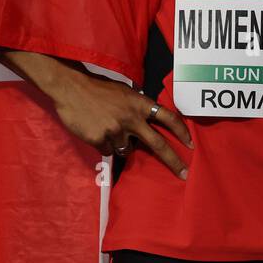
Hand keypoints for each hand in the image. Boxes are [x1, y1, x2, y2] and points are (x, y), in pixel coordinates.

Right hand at [51, 71, 192, 178]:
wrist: (71, 88)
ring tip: (109, 130)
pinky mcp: (100, 139)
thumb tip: (149, 122)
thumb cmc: (99, 88)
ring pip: (127, 150)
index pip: (168, 118)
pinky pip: (107, 150)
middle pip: (158, 144)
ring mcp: (116, 130)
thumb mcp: (125, 92)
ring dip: (122, 145)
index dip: (182, 131)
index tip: (191, 144)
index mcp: (140, 104)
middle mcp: (132, 118)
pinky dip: (103, 144)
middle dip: (173, 161)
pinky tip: (95, 130)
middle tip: (184, 174)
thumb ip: (137, 107)